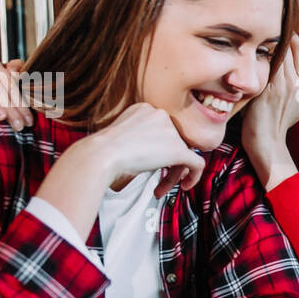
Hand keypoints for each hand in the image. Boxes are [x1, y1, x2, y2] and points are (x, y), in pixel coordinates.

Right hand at [86, 101, 205, 197]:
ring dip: (173, 174)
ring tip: (160, 188)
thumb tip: (155, 153)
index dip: (159, 151)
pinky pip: (197, 163)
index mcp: (145, 109)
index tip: (150, 164)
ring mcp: (170, 131)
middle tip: (158, 179)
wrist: (100, 155)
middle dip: (167, 164)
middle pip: (174, 142)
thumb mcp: (122, 137)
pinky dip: (194, 176)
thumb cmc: (104, 152)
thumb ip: (142, 139)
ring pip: (184, 154)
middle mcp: (160, 115)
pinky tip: (185, 185)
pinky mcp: (178, 149)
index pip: (163, 131)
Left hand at [241, 34, 298, 187]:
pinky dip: (261, 53)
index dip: (294, 35)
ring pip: (277, 53)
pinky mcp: (264, 87)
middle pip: (289, 47)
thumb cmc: (284, 122)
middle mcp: (292, 81)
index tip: (286, 23)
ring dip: (271, 39)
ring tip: (264, 24)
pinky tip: (254, 42)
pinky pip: (264, 65)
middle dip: (283, 31)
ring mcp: (278, 84)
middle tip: (274, 16)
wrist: (267, 138)